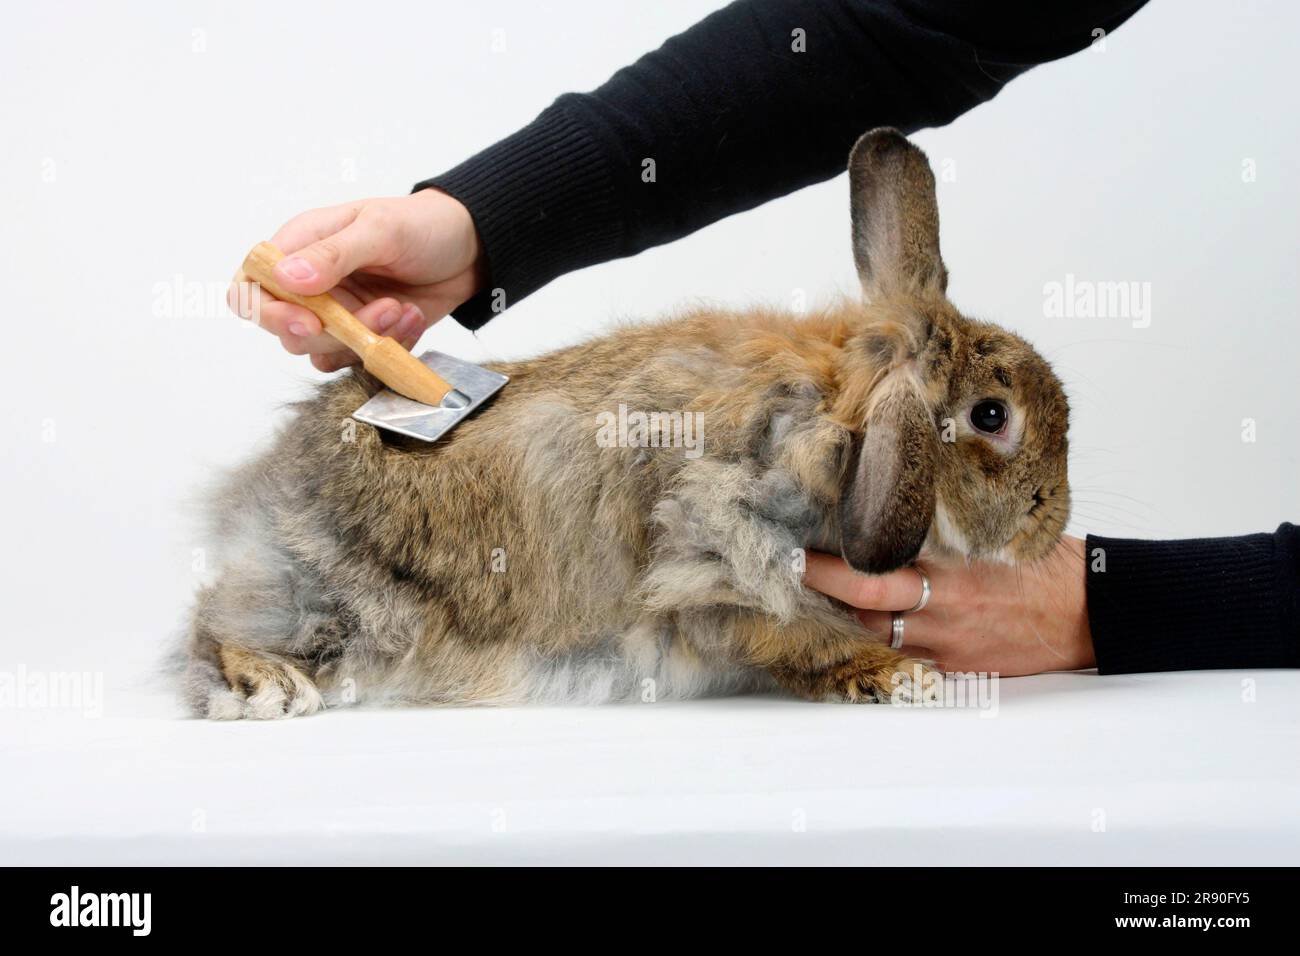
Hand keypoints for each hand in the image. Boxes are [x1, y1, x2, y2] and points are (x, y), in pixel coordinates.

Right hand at [228, 189, 484, 370]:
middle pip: (286, 330)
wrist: (471, 250)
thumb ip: (333, 255)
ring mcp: (337, 313)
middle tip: (380, 311)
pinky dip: (386, 349)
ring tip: (400, 309)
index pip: (251, 288)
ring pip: (322, 351)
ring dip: (365, 339)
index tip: (309, 320)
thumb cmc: (423, 225)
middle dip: (334, 331)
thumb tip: (285, 277)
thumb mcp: (380, 230)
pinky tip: (410, 318)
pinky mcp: (364, 335)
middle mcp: (311, 284)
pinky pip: (356, 360)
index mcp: (300, 246)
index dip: (267, 312)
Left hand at [802, 535, 1093, 675]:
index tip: (800, 555)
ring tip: (826, 593)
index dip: (831, 571)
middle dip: (829, 594)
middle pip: (867, 612)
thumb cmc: (1048, 563)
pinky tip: (874, 623)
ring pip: (883, 636)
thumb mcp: (994, 533)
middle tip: (796, 572)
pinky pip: (911, 655)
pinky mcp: (960, 666)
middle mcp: (944, 614)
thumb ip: (946, 529)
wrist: (1094, 613)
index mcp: (953, 575)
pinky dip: (889, 638)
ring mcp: (950, 645)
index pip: (874, 577)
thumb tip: (899, 505)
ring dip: (853, 617)